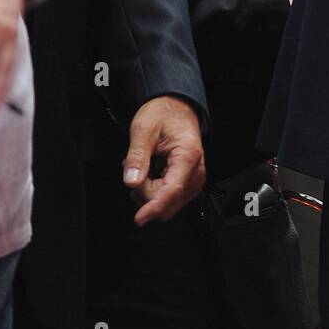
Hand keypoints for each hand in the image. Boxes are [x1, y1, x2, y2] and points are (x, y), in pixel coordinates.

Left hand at [123, 95, 205, 225]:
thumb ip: (137, 156)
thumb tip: (132, 181)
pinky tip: (151, 173)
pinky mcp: (189, 184)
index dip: (154, 207)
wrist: (176, 109)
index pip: (171, 190)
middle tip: (135, 167)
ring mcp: (194, 180)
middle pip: (167, 201)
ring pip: (167, 204)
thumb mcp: (143, 129)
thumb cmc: (163, 115)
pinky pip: (169, 200)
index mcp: (188, 155)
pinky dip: (154, 191)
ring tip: (144, 166)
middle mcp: (196, 171)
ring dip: (148, 192)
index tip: (139, 218)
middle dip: (144, 192)